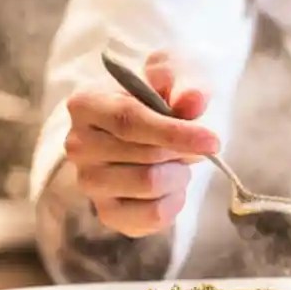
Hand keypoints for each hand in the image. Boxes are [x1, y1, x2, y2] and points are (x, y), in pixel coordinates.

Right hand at [64, 51, 219, 237]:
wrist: (150, 119)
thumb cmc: (158, 91)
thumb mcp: (174, 73)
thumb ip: (186, 83)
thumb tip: (193, 102)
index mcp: (86, 104)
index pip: (129, 122)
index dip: (174, 133)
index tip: (212, 141)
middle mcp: (79, 145)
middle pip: (145, 157)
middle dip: (182, 151)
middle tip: (195, 144)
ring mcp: (89, 182)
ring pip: (150, 186)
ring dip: (179, 173)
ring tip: (177, 160)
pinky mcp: (107, 212)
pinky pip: (152, 216)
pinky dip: (175, 199)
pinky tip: (172, 182)